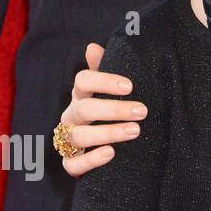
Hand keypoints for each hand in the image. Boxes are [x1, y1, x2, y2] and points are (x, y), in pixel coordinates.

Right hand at [59, 42, 145, 177]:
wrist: (105, 152)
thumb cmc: (108, 114)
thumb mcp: (109, 93)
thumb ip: (105, 70)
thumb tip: (93, 47)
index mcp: (81, 96)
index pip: (83, 81)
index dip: (104, 81)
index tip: (130, 85)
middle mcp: (71, 116)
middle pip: (85, 109)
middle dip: (114, 109)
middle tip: (143, 111)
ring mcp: (68, 140)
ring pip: (80, 136)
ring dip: (108, 132)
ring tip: (136, 131)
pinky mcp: (70, 164)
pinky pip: (73, 164)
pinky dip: (91, 160)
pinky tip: (111, 153)